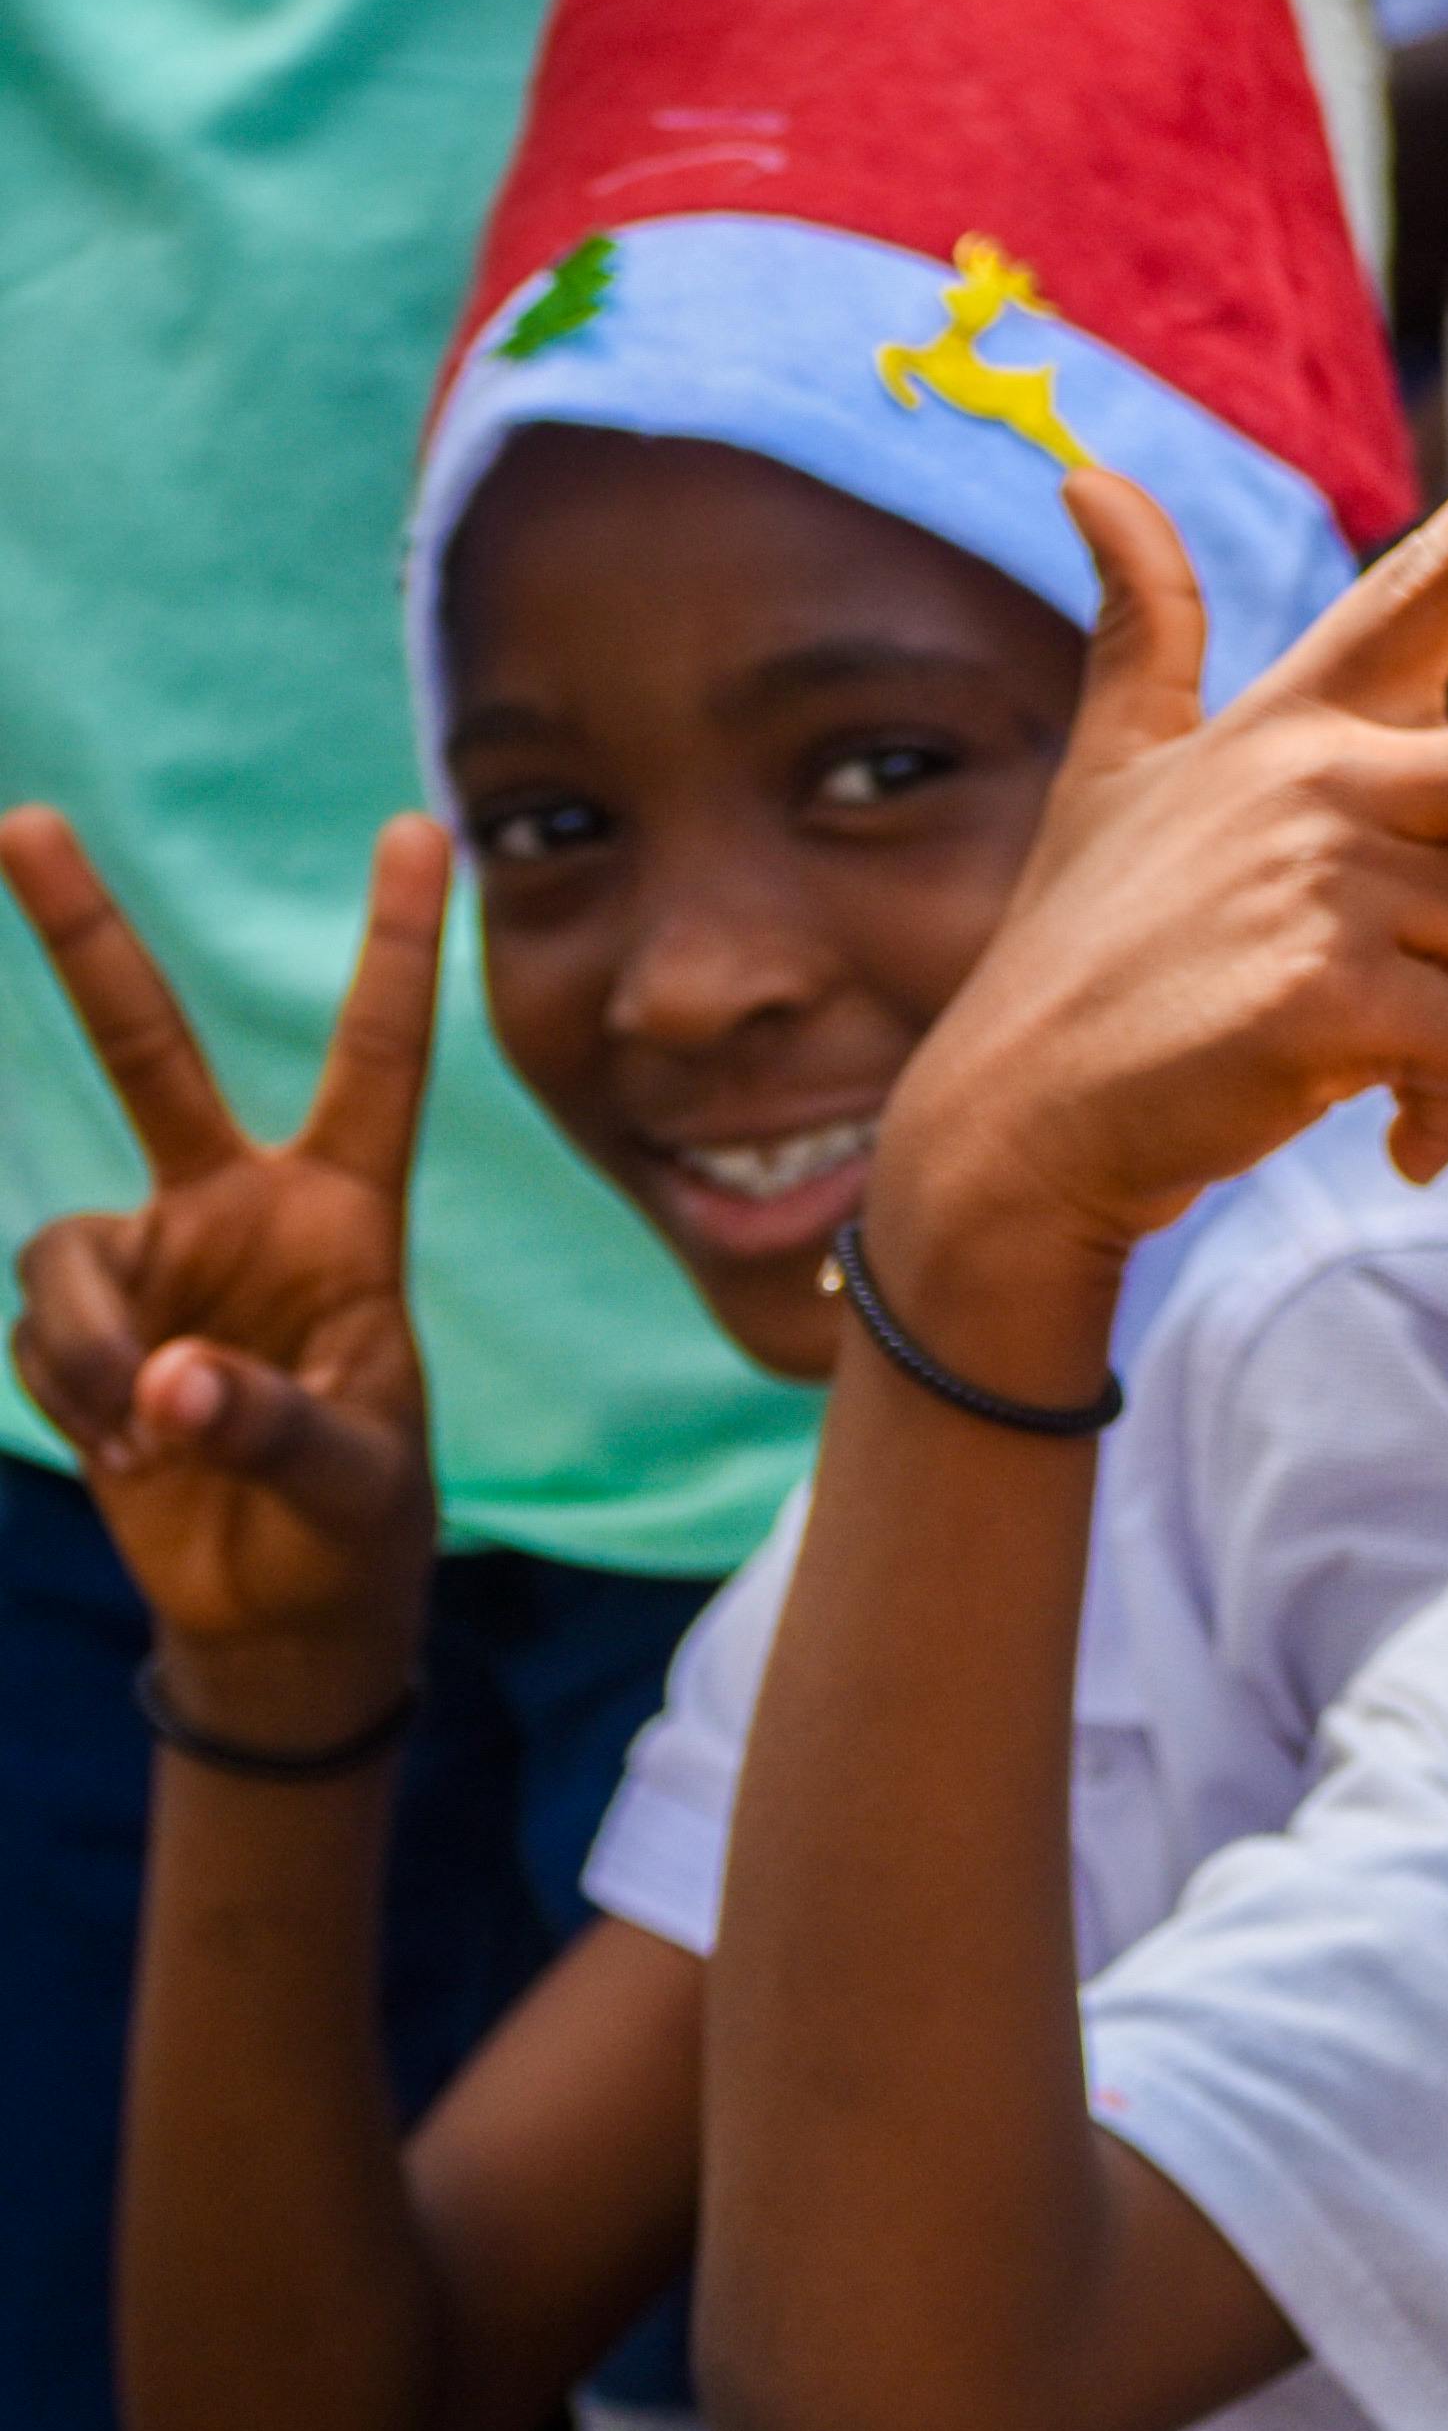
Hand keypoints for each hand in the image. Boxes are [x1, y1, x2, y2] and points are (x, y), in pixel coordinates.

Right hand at [4, 806, 441, 1711]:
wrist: (285, 1610)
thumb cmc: (359, 1530)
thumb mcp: (354, 1483)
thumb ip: (272, 1429)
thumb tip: (169, 1387)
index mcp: (346, 1217)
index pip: (380, 1061)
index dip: (395, 949)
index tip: (424, 831)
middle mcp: (238, 1210)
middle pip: (150, 1048)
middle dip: (84, 936)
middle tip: (23, 819)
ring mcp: (152, 1257)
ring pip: (64, 1250)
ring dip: (93, 1347)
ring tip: (150, 1427)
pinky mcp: (86, 1319)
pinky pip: (45, 1331)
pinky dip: (76, 1392)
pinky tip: (128, 1444)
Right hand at [860, 380, 1447, 1367]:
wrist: (1022, 1119)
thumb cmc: (1088, 949)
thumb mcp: (1114, 774)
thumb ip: (1143, 630)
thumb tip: (1089, 474)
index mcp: (1297, 725)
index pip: (1429, 586)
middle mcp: (1324, 781)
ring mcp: (1330, 882)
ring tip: (1366, 1050)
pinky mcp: (1332, 992)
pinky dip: (1445, 1106)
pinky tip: (1378, 1124)